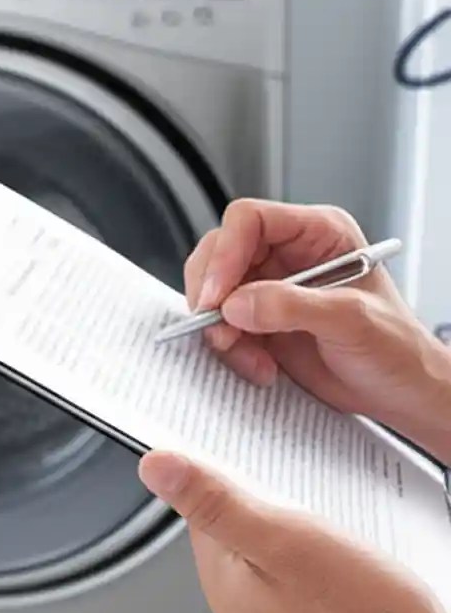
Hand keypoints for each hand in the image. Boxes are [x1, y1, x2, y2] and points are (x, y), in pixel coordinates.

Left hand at [139, 451, 450, 612]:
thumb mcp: (285, 540)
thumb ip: (218, 503)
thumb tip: (156, 467)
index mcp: (223, 585)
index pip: (201, 513)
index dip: (222, 478)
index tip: (243, 454)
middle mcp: (241, 608)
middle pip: (233, 531)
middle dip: (259, 502)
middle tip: (295, 485)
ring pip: (267, 553)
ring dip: (289, 526)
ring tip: (323, 517)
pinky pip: (297, 577)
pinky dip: (312, 555)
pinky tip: (338, 551)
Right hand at [186, 199, 450, 462]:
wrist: (399, 392)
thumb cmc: (395, 349)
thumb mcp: (352, 321)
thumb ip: (293, 307)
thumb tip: (237, 304)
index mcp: (317, 233)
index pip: (250, 221)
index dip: (226, 253)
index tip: (216, 295)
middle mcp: (288, 254)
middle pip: (221, 252)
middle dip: (213, 293)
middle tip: (220, 327)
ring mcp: (269, 288)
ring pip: (213, 291)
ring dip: (221, 329)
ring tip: (253, 356)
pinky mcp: (258, 320)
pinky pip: (220, 326)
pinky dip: (230, 349)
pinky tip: (261, 365)